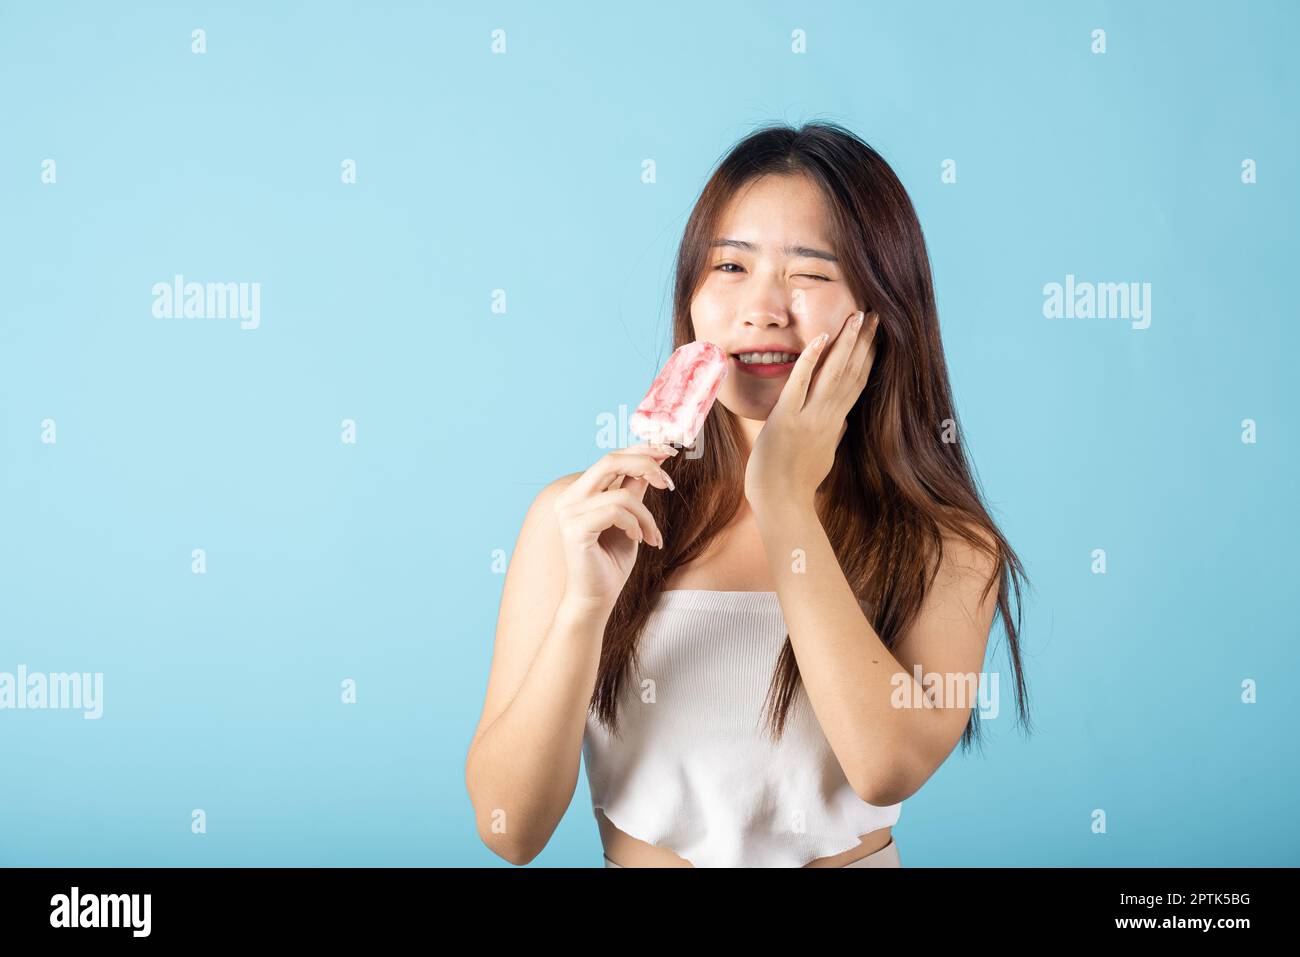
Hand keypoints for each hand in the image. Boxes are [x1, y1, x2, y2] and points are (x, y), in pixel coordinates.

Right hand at [553, 443, 676, 607]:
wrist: (597, 598)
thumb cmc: (612, 561)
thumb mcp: (630, 519)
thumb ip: (633, 490)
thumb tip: (652, 463)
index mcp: (580, 492)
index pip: (610, 458)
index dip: (639, 449)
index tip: (668, 451)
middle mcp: (569, 498)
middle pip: (610, 460)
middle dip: (646, 465)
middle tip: (669, 483)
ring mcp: (568, 513)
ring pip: (622, 495)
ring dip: (647, 517)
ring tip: (652, 537)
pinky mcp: (574, 529)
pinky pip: (616, 512)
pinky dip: (635, 525)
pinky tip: (638, 540)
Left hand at [743, 309, 879, 509]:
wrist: (781, 502)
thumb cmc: (797, 483)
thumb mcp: (823, 457)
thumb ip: (834, 436)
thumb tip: (844, 423)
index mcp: (836, 424)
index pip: (857, 383)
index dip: (868, 357)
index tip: (876, 335)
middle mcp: (828, 417)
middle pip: (852, 372)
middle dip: (864, 341)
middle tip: (875, 314)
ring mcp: (809, 417)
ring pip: (834, 373)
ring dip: (846, 342)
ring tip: (858, 316)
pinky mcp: (787, 418)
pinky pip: (801, 383)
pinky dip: (811, 359)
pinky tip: (821, 337)